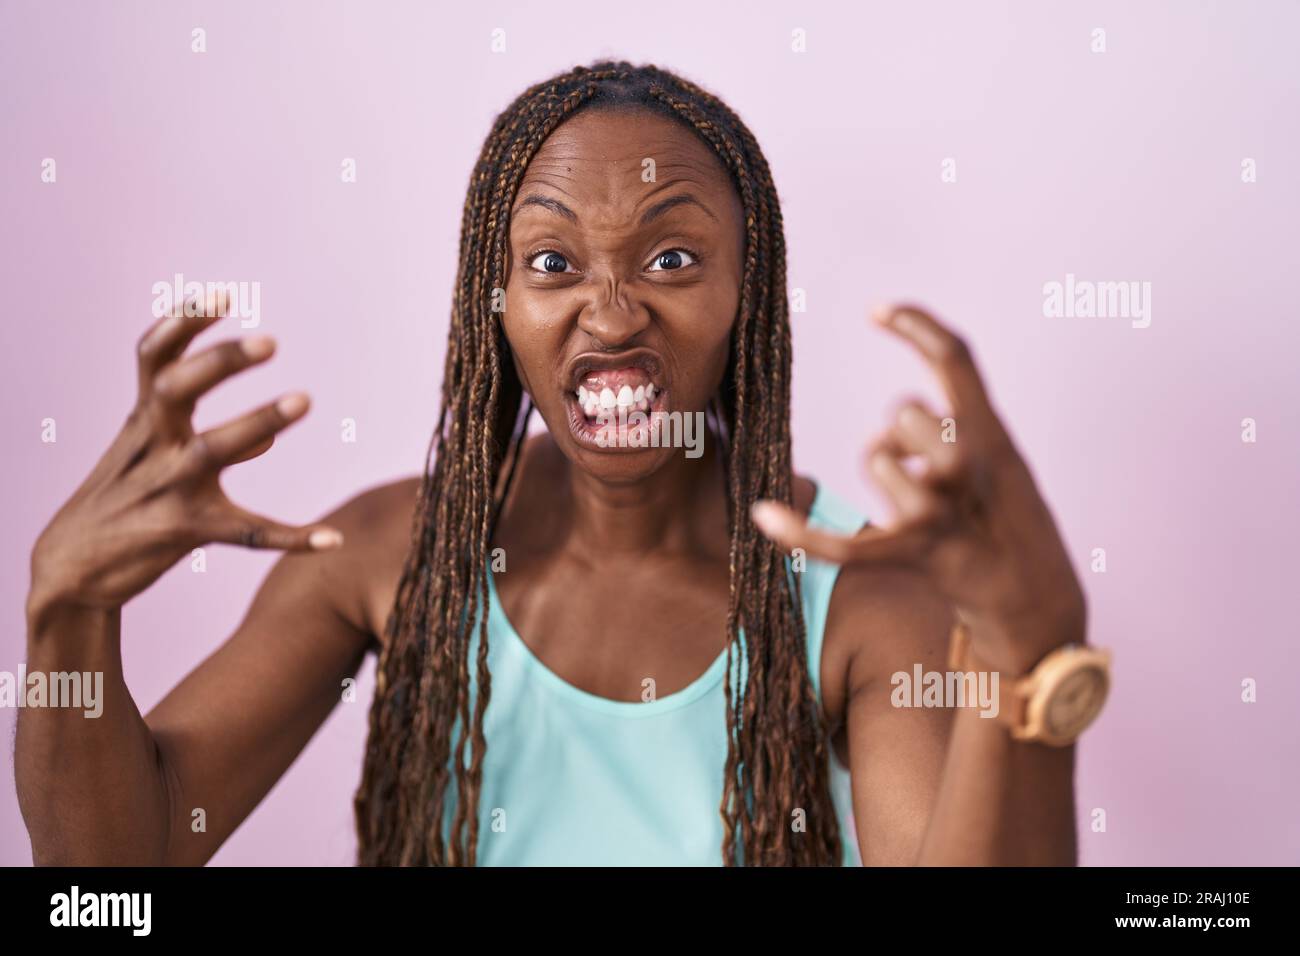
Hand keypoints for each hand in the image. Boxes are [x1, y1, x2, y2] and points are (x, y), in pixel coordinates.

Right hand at [27, 290, 342, 624]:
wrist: (69, 571)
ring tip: (304, 398)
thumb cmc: (121, 501)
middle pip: (176, 390)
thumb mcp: (148, 458)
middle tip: (271, 340)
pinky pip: (244, 532)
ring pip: (212, 451)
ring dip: (258, 421)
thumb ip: (206, 440)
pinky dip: (290, 536)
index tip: (223, 293)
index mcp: (143, 420)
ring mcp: (166, 489)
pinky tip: (332, 538)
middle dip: (218, 362)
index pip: (153, 358)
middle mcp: (151, 446)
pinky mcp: (183, 532)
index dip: (183, 322)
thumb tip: (269, 435)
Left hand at [751, 304, 1085, 674]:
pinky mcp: (919, 553)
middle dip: (896, 432)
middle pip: (904, 411)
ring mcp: (944, 509)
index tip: (876, 310)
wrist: (1037, 600)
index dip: (917, 325)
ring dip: (883, 475)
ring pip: (877, 458)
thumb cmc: (1006, 524)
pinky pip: (847, 541)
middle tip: (918, 468)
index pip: (955, 358)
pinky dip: (802, 534)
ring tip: (916, 506)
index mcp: (993, 433)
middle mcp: (971, 463)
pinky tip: (762, 517)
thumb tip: (885, 433)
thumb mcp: (999, 462)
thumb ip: (950, 430)